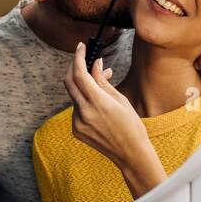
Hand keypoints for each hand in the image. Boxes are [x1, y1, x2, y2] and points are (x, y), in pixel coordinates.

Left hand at [65, 43, 166, 196]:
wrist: (131, 154)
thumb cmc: (131, 125)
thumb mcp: (120, 99)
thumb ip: (102, 81)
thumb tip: (95, 63)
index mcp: (97, 103)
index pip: (80, 73)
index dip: (78, 57)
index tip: (81, 47)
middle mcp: (84, 113)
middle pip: (69, 82)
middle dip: (74, 67)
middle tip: (84, 59)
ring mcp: (78, 123)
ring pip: (75, 95)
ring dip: (84, 86)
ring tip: (102, 83)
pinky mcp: (76, 130)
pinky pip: (76, 109)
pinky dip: (84, 100)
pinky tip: (99, 103)